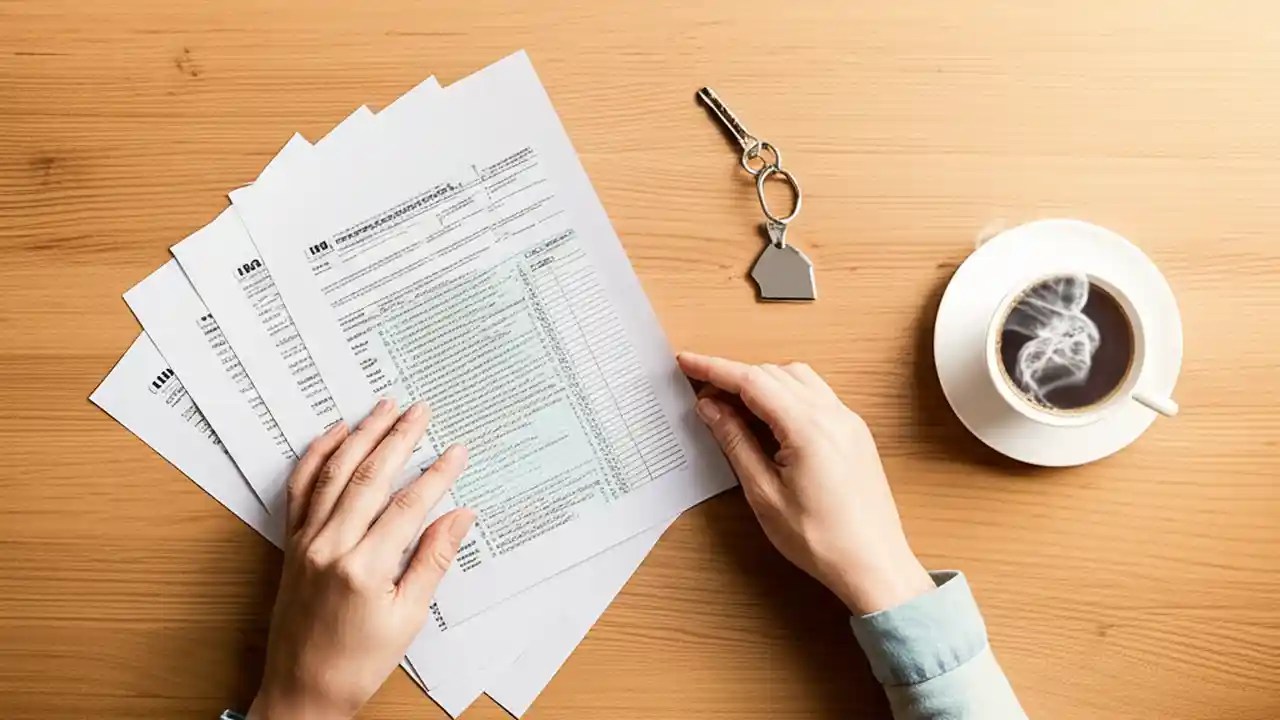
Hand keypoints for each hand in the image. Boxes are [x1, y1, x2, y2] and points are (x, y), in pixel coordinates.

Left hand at [249, 399, 475, 719]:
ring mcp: (306, 542)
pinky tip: (332, 434)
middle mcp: (330, 547)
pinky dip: (315, 457)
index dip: (436, 474)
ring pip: (335, 474)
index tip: (456, 451)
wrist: (303, 691)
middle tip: (421, 410)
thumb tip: (459, 516)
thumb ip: (432, 560)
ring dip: (361, 435)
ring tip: (383, 407)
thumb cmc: (357, 663)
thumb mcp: (408, 617)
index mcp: (364, 568)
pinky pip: (300, 489)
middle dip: (399, 438)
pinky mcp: (292, 544)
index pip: (408, 505)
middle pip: (369, 477)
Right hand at [678, 352, 934, 615]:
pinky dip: (786, 394)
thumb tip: (711, 408)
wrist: (874, 565)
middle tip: (701, 393)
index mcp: (809, 428)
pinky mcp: (855, 433)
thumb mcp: (765, 494)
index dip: (714, 369)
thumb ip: (736, 442)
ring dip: (762, 382)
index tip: (686, 362)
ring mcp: (848, 422)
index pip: (752, 381)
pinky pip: (817, 395)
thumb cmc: (822, 541)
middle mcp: (833, 415)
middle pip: (774, 373)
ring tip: (732, 404)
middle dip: (735, 376)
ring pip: (798, 378)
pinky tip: (768, 417)